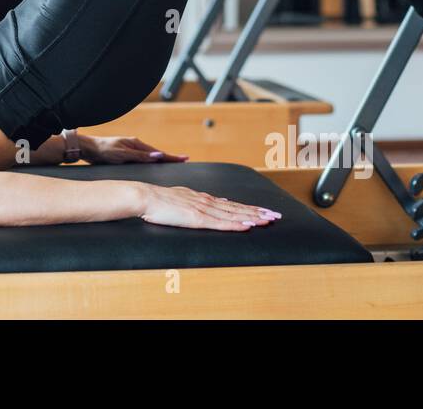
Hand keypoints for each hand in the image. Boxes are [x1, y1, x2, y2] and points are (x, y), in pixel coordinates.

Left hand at [82, 135, 187, 163]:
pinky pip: (142, 161)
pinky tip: (152, 167)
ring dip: (160, 161)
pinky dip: (150, 163)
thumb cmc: (103, 151)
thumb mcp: (122, 154)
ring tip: (172, 164)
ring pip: (149, 158)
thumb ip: (139, 156)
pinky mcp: (125, 157)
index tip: (185, 158)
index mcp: (136, 144)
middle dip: (169, 158)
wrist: (87, 150)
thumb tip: (158, 155)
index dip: (172, 157)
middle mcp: (135, 147)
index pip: (158, 153)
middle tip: (183, 161)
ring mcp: (130, 151)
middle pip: (156, 154)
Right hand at [139, 184, 280, 231]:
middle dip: (259, 213)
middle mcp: (207, 202)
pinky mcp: (197, 219)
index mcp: (204, 198)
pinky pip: (220, 223)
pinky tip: (247, 226)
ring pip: (233, 215)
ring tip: (268, 221)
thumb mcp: (184, 197)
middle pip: (238, 209)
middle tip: (277, 216)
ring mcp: (203, 210)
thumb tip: (219, 202)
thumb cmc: (159, 201)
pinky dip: (236, 224)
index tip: (266, 211)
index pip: (233, 205)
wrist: (146, 197)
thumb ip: (200, 201)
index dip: (251, 209)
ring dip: (253, 218)